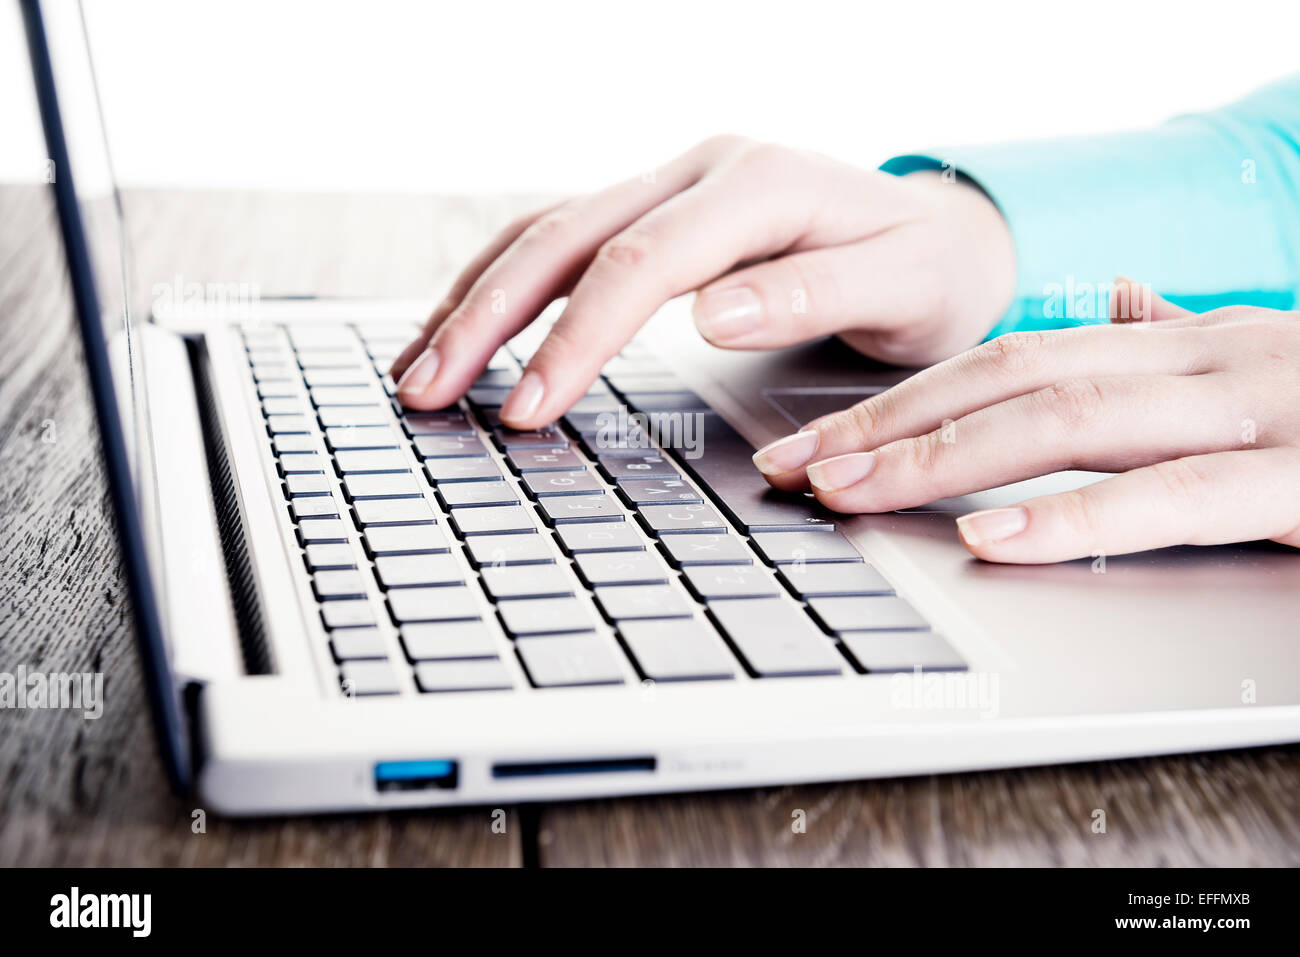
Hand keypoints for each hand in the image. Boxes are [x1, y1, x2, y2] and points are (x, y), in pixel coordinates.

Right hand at [391, 135, 1014, 427]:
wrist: (946, 235)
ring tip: (418, 367)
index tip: (530, 406)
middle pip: (569, 236)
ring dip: (477, 300)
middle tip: (426, 390)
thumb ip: (812, 294)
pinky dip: (506, 286)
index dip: (577, 335)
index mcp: (761, 183)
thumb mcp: (903, 287)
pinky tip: (466, 325)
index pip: (642, 261)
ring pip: (549, 232)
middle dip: (489, 316)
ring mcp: (675, 186)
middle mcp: (704, 171)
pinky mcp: (659, 212)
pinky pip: (564, 241)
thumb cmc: (929, 270)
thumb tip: (711, 314)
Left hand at [752, 279, 1299, 562]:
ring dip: (947, 459)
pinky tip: (995, 539)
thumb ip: (1176, 335)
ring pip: (1073, 422)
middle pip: (1011, 382)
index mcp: (1177, 342)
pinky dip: (1079, 517)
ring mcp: (1257, 413)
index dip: (901, 402)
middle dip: (890, 428)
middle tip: (797, 472)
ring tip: (855, 493)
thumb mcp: (1259, 360)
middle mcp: (1202, 361)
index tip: (815, 444)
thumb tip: (1108, 298)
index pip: (1006, 362)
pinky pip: (1175, 497)